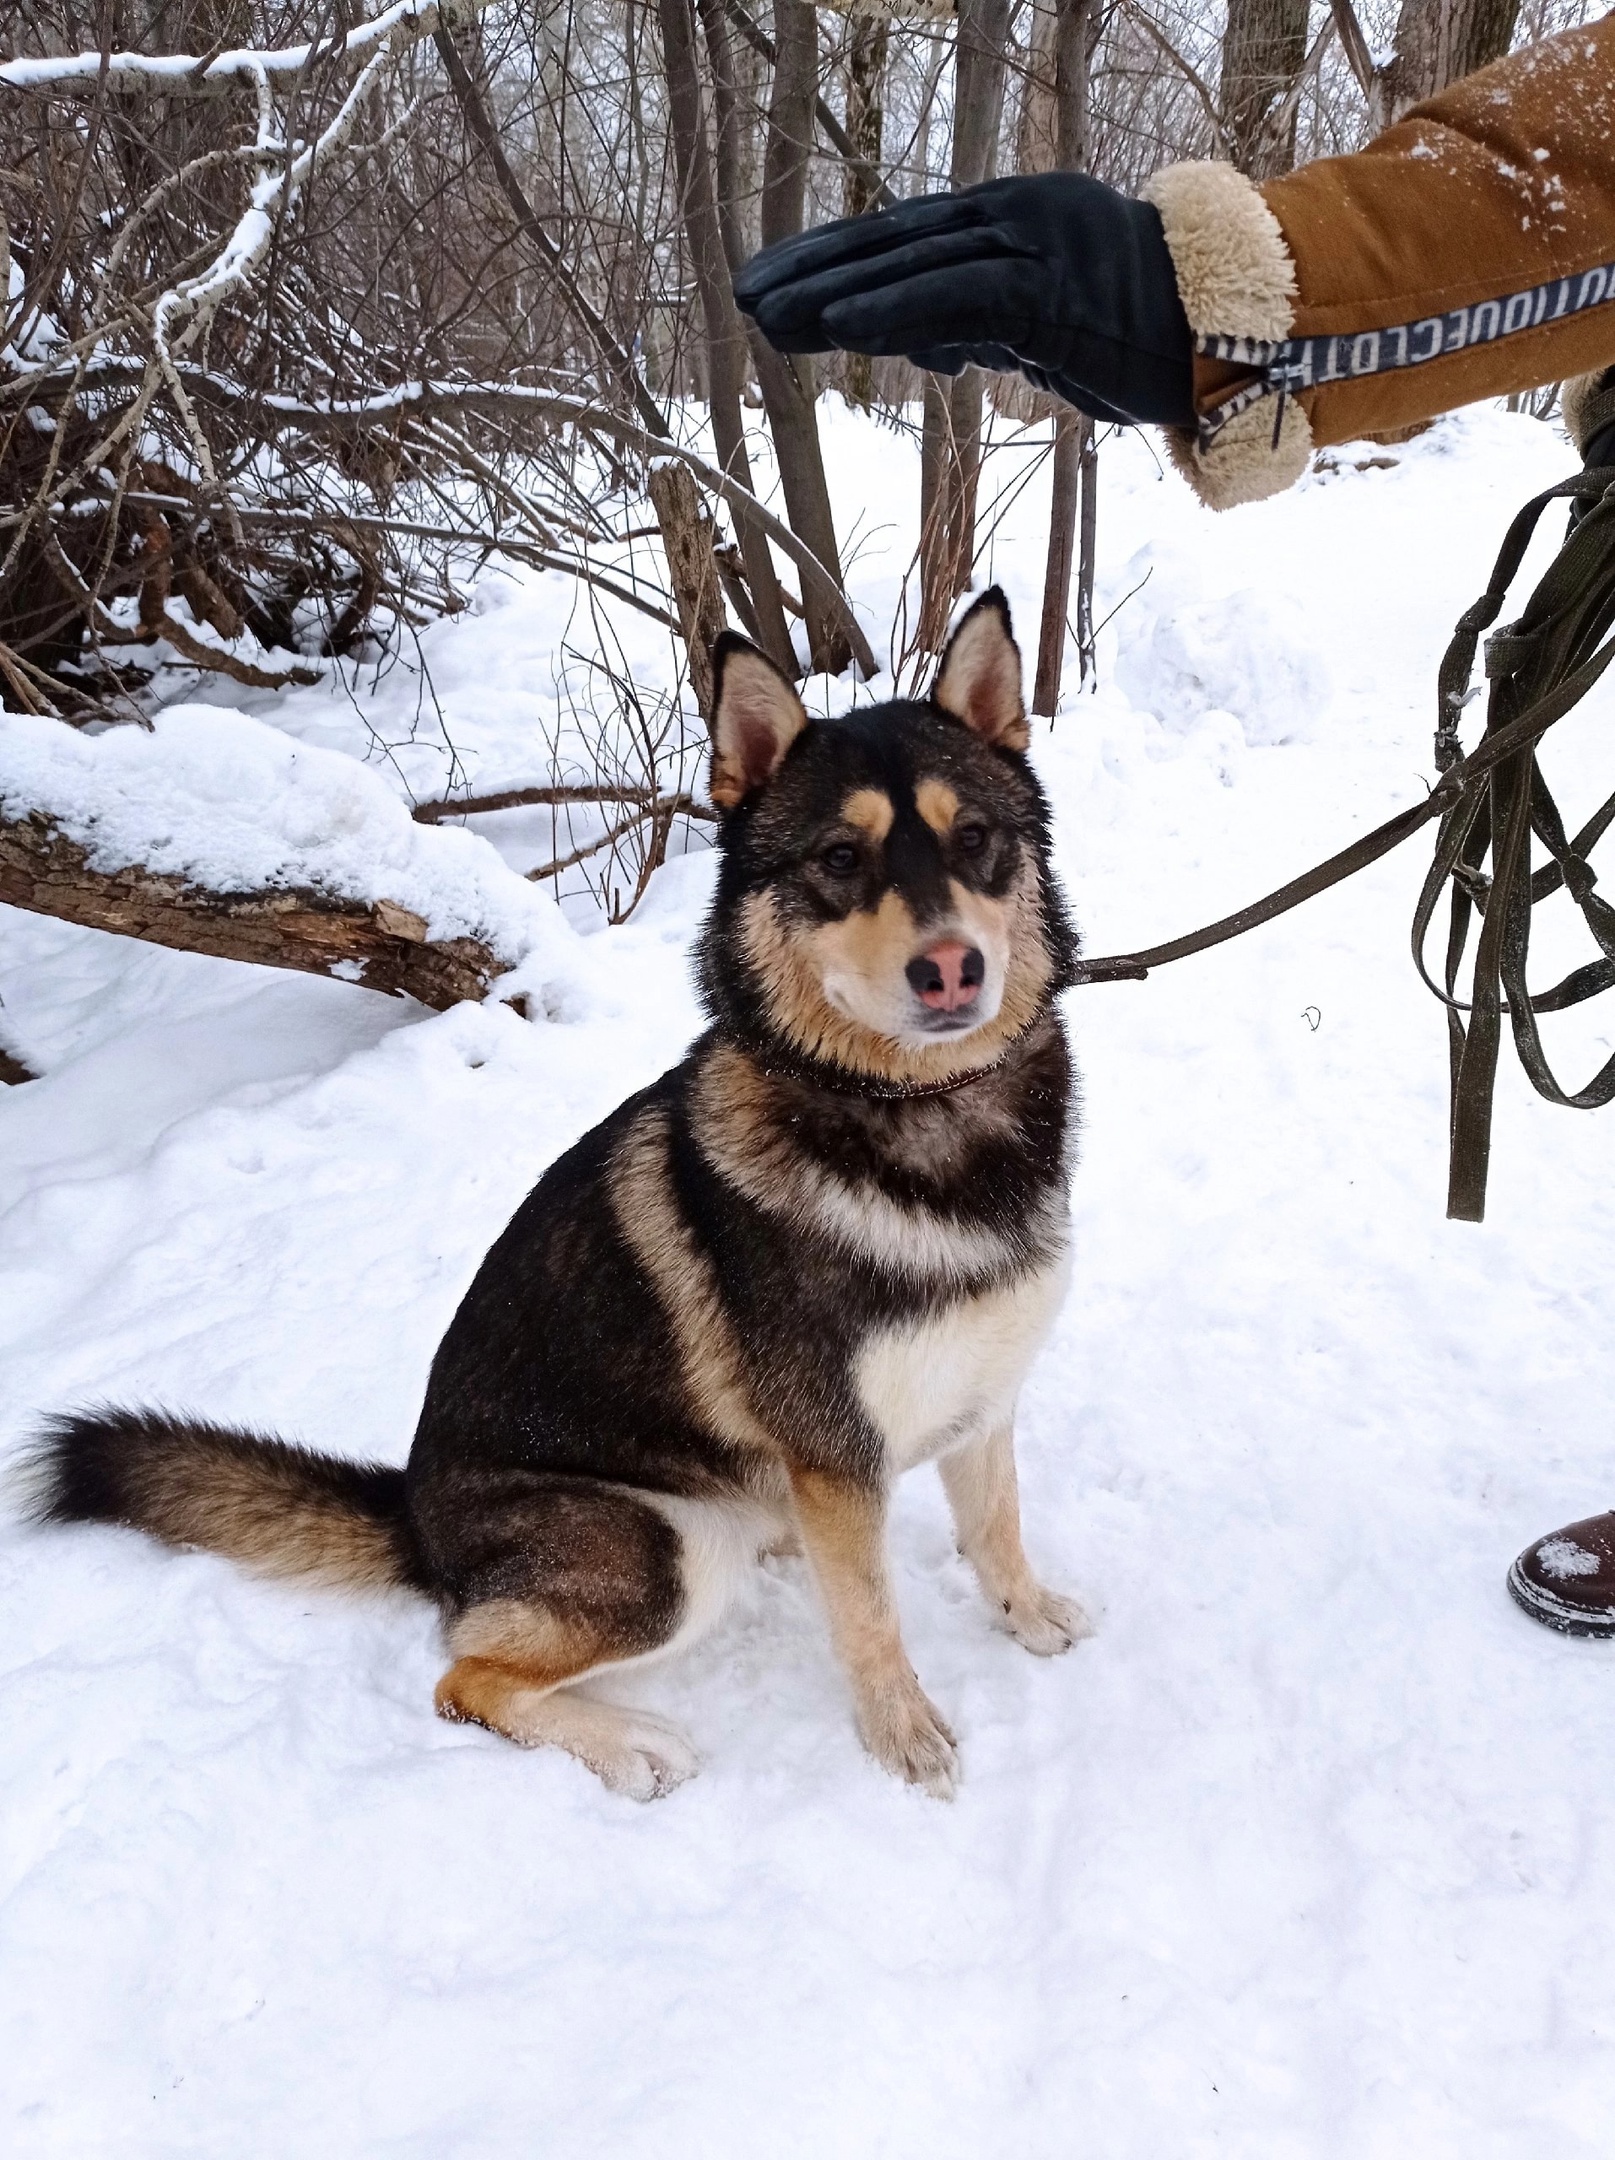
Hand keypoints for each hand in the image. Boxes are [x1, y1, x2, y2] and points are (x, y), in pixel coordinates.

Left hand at [733, 171, 1194, 429]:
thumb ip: (980, 327)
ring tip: (766, 318)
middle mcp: (1013, 217)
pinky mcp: (1049, 289)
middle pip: (892, 243)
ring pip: (911, 265)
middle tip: (744, 295)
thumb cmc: (1140, 337)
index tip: (773, 285)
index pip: (903, 239)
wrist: (1226, 333)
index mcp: (1010, 221)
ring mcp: (1032, 245)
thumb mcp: (1044, 328)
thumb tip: (921, 344)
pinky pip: (952, 299)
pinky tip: (836, 331)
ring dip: (832, 295)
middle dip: (813, 271)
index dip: (833, 261)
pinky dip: (890, 313)